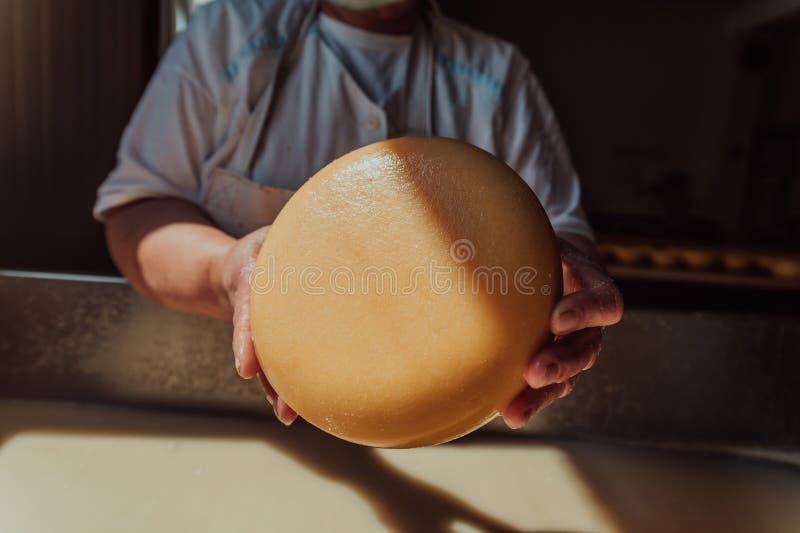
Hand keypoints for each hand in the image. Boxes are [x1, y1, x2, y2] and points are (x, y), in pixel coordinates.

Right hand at [218, 226, 297, 424]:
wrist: (235, 267)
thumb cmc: (265, 246)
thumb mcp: (271, 232)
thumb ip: (297, 230)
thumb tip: (338, 213)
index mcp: (248, 280)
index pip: (246, 310)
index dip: (247, 338)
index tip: (245, 365)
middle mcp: (252, 311)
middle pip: (260, 349)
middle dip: (269, 379)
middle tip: (283, 408)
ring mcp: (261, 331)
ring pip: (268, 363)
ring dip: (277, 389)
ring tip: (289, 416)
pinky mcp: (273, 341)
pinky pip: (278, 362)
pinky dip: (286, 383)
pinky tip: (299, 407)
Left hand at [501, 237, 622, 428]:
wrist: (541, 261)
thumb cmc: (538, 245)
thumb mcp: (538, 237)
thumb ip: (524, 240)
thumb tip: (478, 230)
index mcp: (594, 286)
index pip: (603, 302)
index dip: (584, 311)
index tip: (556, 318)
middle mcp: (588, 323)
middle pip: (586, 348)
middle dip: (560, 362)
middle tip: (534, 371)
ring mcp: (572, 347)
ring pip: (567, 377)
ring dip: (542, 394)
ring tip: (515, 411)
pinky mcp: (553, 364)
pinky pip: (548, 388)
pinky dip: (529, 401)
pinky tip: (508, 413)